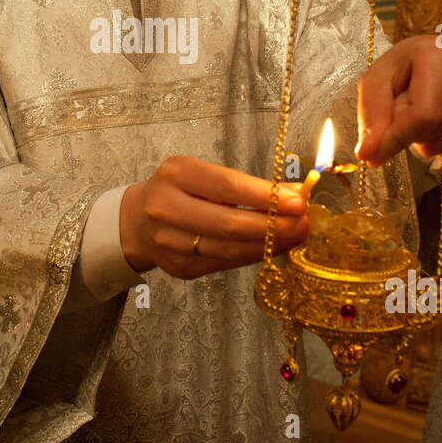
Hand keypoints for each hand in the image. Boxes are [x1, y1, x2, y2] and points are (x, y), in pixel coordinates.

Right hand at [119, 155, 307, 279]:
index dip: (264, 196)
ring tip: (297, 236)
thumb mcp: (206, 175)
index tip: (298, 201)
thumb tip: (295, 192)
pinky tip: (275, 248)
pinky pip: (224, 264)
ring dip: (269, 245)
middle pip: (228, 223)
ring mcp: (168, 242)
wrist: (138, 221)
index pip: (227, 186)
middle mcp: (166, 207)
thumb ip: (248, 184)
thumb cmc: (181, 191)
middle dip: (272, 226)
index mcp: (175, 174)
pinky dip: (253, 256)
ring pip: (228, 249)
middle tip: (304, 224)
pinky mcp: (178, 268)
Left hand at [356, 35, 441, 166]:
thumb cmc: (400, 73)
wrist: (429, 66)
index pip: (425, 113)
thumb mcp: (375, 85)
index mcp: (439, 52)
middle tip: (407, 116)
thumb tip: (370, 155)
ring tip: (425, 121)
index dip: (398, 138)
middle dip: (413, 135)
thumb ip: (372, 118)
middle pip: (439, 129)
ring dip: (430, 144)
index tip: (376, 152)